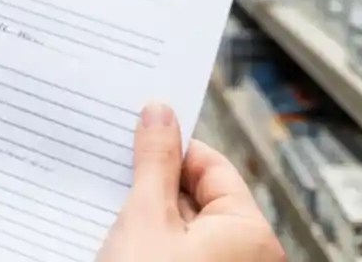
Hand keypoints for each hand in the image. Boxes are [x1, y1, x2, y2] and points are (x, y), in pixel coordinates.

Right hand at [96, 103, 284, 261]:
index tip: (139, 134)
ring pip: (182, 231)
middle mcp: (247, 256)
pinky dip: (150, 245)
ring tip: (110, 207)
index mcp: (251, 234)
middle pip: (196, 199)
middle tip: (115, 170)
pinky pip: (176, 254)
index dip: (172, 148)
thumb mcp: (145, 218)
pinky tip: (117, 242)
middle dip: (155, 185)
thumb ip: (155, 163)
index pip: (213, 167)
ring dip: (148, 219)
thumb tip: (159, 114)